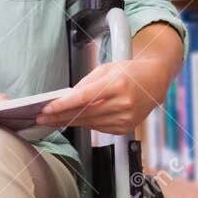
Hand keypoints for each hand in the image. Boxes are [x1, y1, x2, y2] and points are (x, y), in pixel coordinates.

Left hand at [35, 58, 169, 135]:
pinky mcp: (125, 128)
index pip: (84, 98)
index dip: (63, 105)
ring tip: (52, 119)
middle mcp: (123, 103)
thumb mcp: (106, 69)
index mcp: (117, 85)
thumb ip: (85, 84)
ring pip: (89, 123)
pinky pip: (99, 128)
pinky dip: (86, 123)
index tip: (47, 109)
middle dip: (60, 116)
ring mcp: (125, 118)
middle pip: (84, 114)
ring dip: (70, 121)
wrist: (155, 82)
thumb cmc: (130, 72)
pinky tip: (76, 119)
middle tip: (42, 117)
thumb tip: (65, 98)